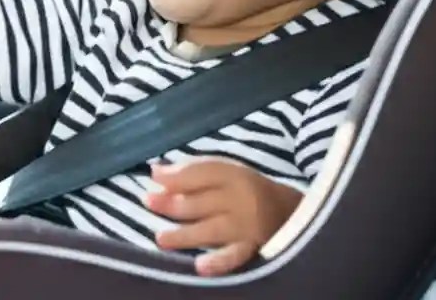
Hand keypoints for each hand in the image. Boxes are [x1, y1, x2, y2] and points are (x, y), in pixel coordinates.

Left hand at [145, 158, 303, 276]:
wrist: (287, 212)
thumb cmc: (244, 189)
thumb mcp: (225, 171)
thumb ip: (192, 170)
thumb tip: (156, 172)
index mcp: (234, 175)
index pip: (203, 173)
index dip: (177, 175)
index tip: (154, 176)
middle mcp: (241, 200)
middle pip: (202, 201)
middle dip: (173, 203)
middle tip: (149, 202)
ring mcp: (246, 226)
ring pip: (212, 230)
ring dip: (185, 234)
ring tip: (161, 239)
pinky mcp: (251, 248)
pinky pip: (235, 256)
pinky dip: (219, 262)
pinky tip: (200, 266)